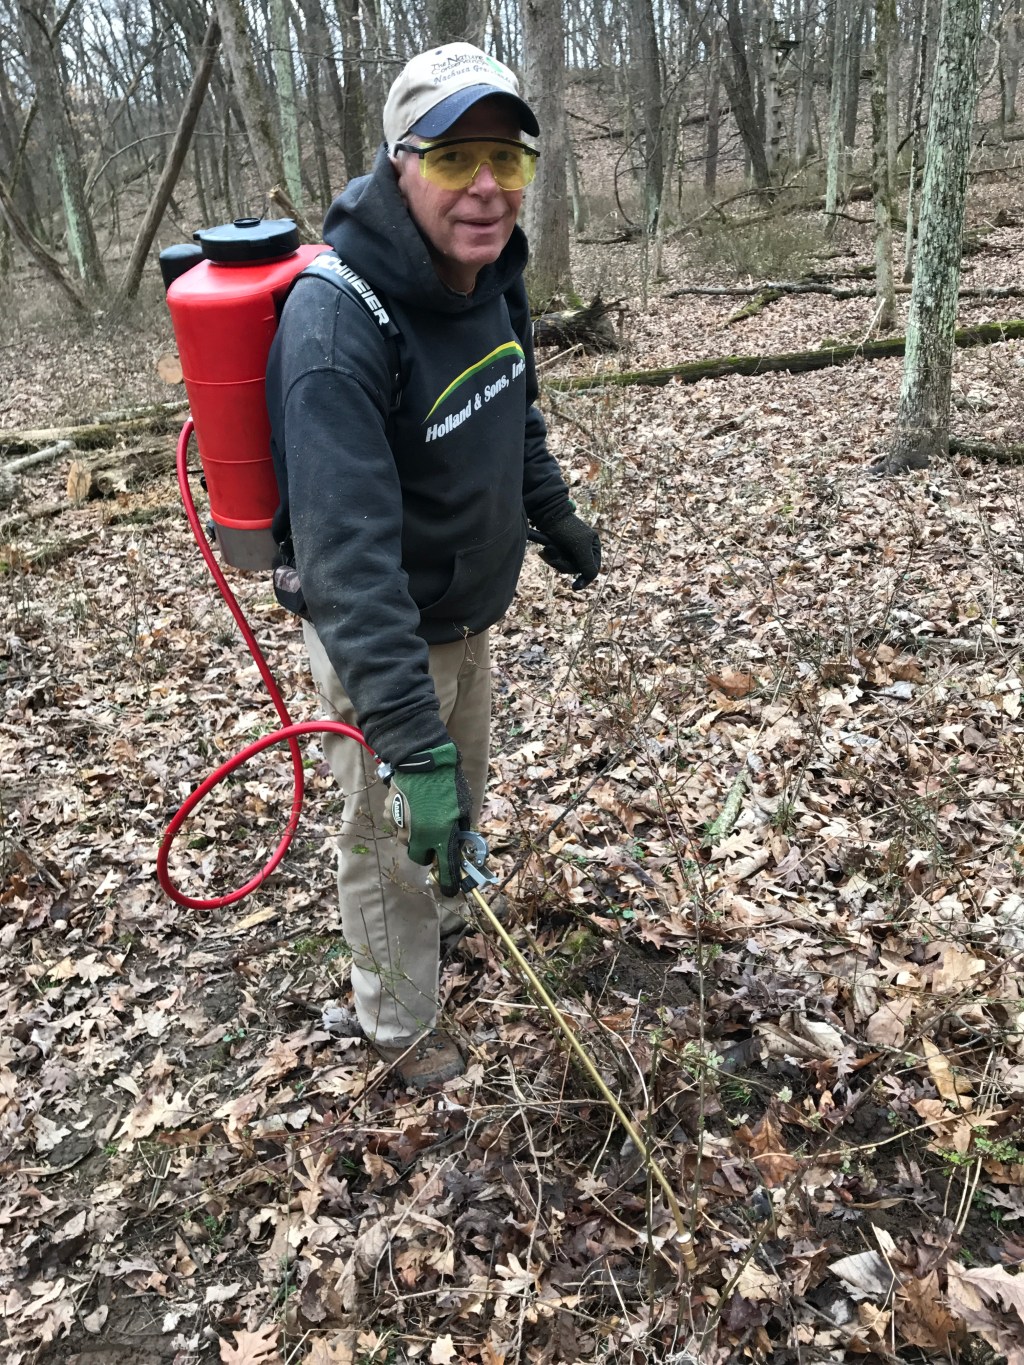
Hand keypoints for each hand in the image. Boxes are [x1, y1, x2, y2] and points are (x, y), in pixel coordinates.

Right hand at [387, 742, 470, 896]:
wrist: (421, 759)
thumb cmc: (447, 781)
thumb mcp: (461, 806)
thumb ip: (459, 827)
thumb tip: (459, 839)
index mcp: (441, 836)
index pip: (446, 869)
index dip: (450, 883)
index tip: (451, 890)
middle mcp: (419, 837)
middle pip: (420, 857)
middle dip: (427, 852)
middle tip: (433, 838)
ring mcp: (402, 826)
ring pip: (406, 840)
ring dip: (414, 834)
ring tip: (420, 815)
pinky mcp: (390, 814)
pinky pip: (396, 824)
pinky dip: (402, 819)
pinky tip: (409, 804)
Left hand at [537, 511, 600, 588]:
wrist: (548, 515)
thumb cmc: (566, 528)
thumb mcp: (580, 546)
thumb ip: (587, 563)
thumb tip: (591, 577)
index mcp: (594, 546)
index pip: (593, 569)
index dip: (585, 579)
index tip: (575, 587)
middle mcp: (584, 549)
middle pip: (577, 570)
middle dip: (565, 565)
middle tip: (555, 558)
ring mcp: (571, 550)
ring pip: (566, 567)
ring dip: (556, 560)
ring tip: (549, 549)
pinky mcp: (560, 549)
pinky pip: (558, 561)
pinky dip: (551, 557)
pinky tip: (546, 549)